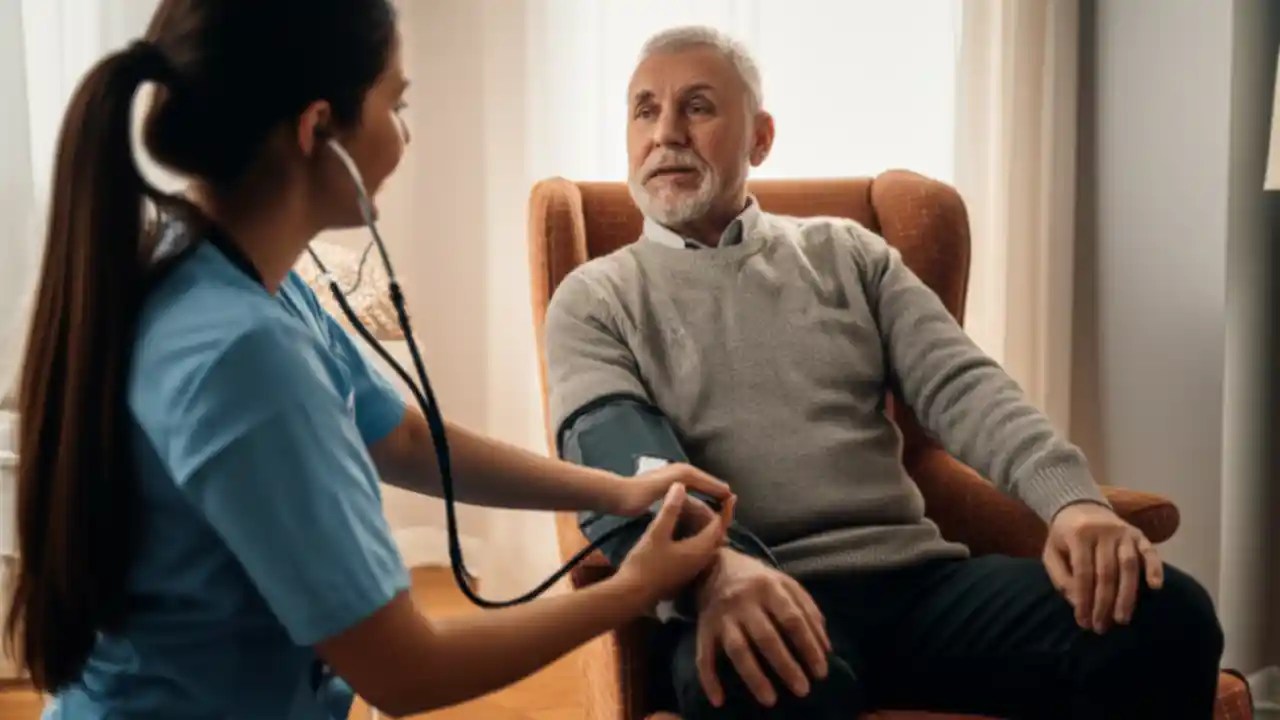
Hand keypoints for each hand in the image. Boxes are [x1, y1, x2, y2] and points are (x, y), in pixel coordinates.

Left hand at [608, 463, 735, 532]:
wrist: (618, 495)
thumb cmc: (643, 493)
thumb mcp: (675, 485)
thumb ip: (701, 484)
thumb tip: (727, 488)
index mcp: (685, 472)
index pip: (712, 484)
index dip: (723, 496)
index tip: (734, 510)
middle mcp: (681, 474)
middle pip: (705, 491)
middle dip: (715, 505)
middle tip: (727, 523)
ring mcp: (672, 484)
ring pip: (695, 500)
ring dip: (704, 512)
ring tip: (714, 528)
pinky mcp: (664, 494)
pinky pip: (685, 504)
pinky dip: (692, 513)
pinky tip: (695, 526)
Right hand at [615, 484, 726, 605]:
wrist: (632, 594)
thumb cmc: (645, 563)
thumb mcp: (656, 532)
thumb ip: (670, 509)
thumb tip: (681, 486)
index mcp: (699, 549)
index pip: (719, 526)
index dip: (725, 510)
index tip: (731, 497)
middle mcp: (701, 560)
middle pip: (716, 536)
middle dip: (716, 519)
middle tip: (714, 503)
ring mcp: (693, 569)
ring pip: (708, 545)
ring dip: (706, 530)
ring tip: (700, 514)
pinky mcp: (684, 574)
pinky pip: (699, 553)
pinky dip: (698, 539)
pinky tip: (686, 532)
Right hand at [692, 549, 830, 708]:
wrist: (713, 566)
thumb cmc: (759, 582)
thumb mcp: (786, 585)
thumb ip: (808, 611)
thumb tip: (826, 648)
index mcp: (769, 588)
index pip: (793, 620)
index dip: (809, 646)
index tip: (821, 672)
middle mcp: (744, 601)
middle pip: (767, 637)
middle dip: (786, 666)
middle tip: (803, 690)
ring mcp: (722, 616)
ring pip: (738, 649)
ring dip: (754, 676)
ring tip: (770, 700)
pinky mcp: (703, 628)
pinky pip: (703, 656)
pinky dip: (709, 679)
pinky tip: (718, 700)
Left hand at [1043, 502, 1163, 633]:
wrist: (1080, 507)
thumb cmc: (1064, 537)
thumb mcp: (1052, 553)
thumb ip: (1061, 578)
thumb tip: (1077, 603)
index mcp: (1078, 535)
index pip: (1083, 573)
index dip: (1083, 599)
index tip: (1083, 622)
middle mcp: (1103, 532)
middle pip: (1106, 572)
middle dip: (1103, 604)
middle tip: (1101, 627)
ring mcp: (1124, 532)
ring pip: (1129, 566)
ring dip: (1127, 595)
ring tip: (1122, 619)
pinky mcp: (1139, 534)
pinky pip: (1150, 552)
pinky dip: (1155, 569)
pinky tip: (1156, 588)